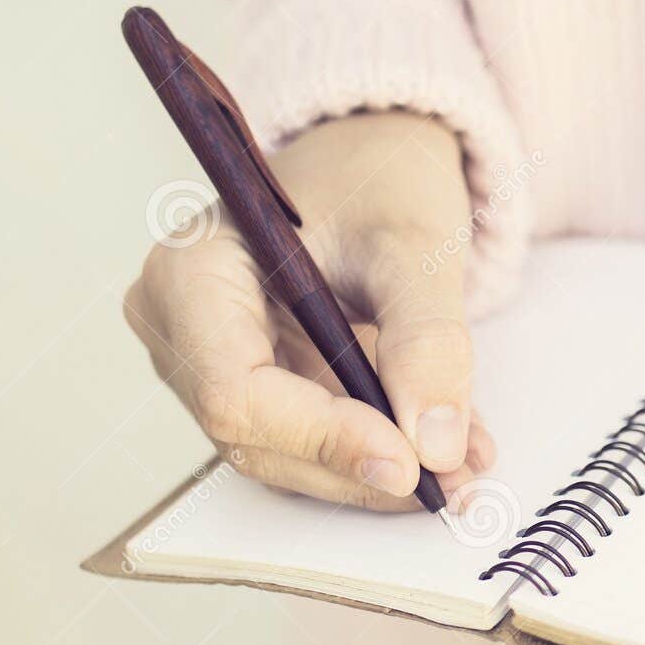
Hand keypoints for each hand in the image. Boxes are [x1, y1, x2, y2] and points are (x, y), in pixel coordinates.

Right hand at [124, 112, 494, 509]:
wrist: (376, 162)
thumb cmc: (377, 177)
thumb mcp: (414, 245)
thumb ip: (426, 340)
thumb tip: (434, 443)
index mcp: (190, 271)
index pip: (233, 391)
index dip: (320, 438)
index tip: (405, 462)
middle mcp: (181, 327)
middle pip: (258, 438)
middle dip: (359, 467)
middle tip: (452, 481)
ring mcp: (213, 363)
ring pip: (288, 455)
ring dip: (378, 470)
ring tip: (463, 466)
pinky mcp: (258, 386)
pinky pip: (313, 441)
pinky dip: (381, 451)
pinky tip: (446, 448)